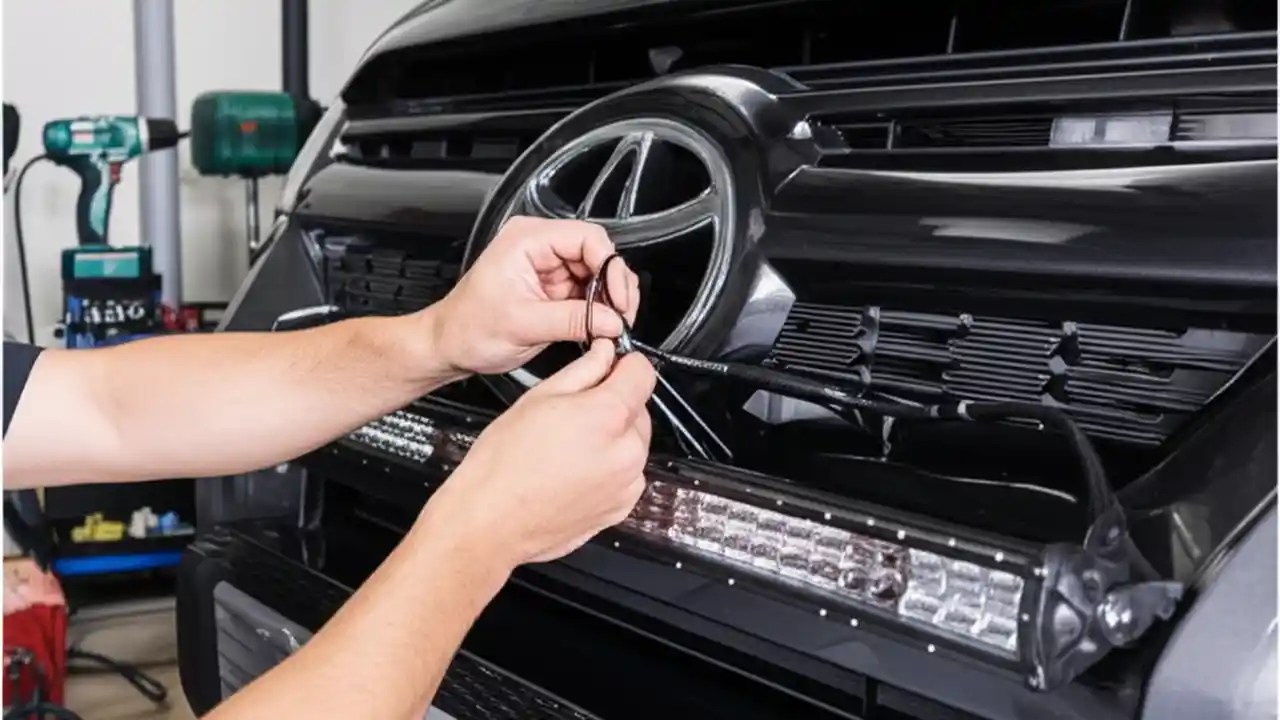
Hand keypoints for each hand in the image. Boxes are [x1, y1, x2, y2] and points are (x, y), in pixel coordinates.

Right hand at [422, 341, 655, 567]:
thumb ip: (583, 370)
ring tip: (567, 447)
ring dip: (612, 438)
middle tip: (572, 414)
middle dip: (614, 404)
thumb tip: (605, 354)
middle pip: (638, 409)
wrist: (490, 522)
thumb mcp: (538, 398)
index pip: (643, 373)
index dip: (624, 365)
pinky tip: (574, 470)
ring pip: (633, 443)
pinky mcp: (621, 508)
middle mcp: (627, 452)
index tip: (609, 368)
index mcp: (608, 416)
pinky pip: (627, 475)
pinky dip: (610, 468)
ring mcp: (627, 484)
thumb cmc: (503, 464)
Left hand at [430, 216, 640, 375]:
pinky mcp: (555, 288)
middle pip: (598, 254)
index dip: (610, 267)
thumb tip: (611, 321)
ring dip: (610, 300)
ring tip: (612, 325)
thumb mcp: (522, 325)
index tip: (618, 298)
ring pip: (598, 274)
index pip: (587, 238)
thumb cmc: (467, 328)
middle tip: (622, 316)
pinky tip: (601, 326)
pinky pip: (589, 292)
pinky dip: (600, 310)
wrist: (450, 345)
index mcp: (527, 240)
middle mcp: (540, 247)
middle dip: (615, 286)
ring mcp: (549, 267)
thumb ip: (572, 320)